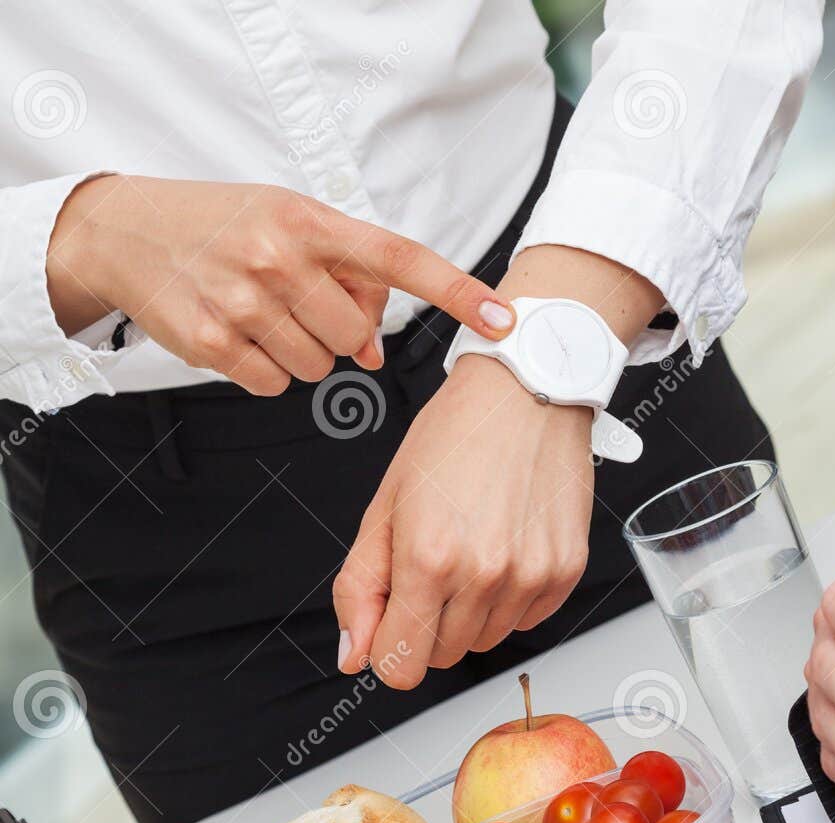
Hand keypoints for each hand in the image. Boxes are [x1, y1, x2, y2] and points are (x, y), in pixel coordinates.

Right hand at [46, 175, 513, 392]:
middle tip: (302, 305)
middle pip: (356, 336)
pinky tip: (240, 333)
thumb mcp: (291, 223)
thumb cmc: (226, 225)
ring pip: (319, 366)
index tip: (503, 319)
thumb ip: (347, 275)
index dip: (457, 293)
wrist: (126, 231)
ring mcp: (241, 300)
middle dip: (340, 333)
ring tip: (264, 313)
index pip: (399, 259)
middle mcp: (278, 257)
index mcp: (309, 221)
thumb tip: (375, 351)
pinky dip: (266, 369)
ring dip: (303, 352)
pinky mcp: (209, 340)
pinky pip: (274, 384)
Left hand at [333, 244, 660, 685]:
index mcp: (427, 559)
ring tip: (473, 547)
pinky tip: (506, 547)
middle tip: (433, 562)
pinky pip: (527, 620)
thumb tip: (353, 657)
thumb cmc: (454, 436)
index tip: (392, 618)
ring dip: (471, 612)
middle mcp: (484, 576)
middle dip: (427, 624)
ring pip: (486, 641)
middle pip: (442, 657)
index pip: (399, 667)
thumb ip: (361, 589)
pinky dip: (511, 598)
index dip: (387, 648)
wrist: (528, 392)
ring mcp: (531, 577)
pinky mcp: (566, 571)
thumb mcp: (385, 507)